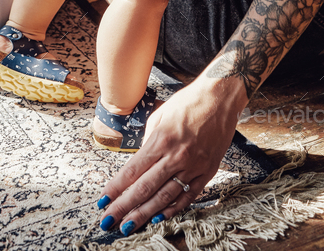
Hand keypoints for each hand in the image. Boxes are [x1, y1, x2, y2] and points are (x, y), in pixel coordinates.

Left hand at [96, 75, 245, 236]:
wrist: (219, 98)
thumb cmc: (187, 102)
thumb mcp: (160, 116)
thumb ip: (149, 141)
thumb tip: (140, 162)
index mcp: (161, 139)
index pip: (133, 170)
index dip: (116, 188)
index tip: (103, 200)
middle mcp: (176, 155)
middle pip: (145, 188)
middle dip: (124, 206)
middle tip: (109, 221)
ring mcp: (193, 165)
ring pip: (165, 196)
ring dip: (145, 213)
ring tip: (129, 226)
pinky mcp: (207, 171)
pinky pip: (188, 195)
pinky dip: (173, 208)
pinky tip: (159, 217)